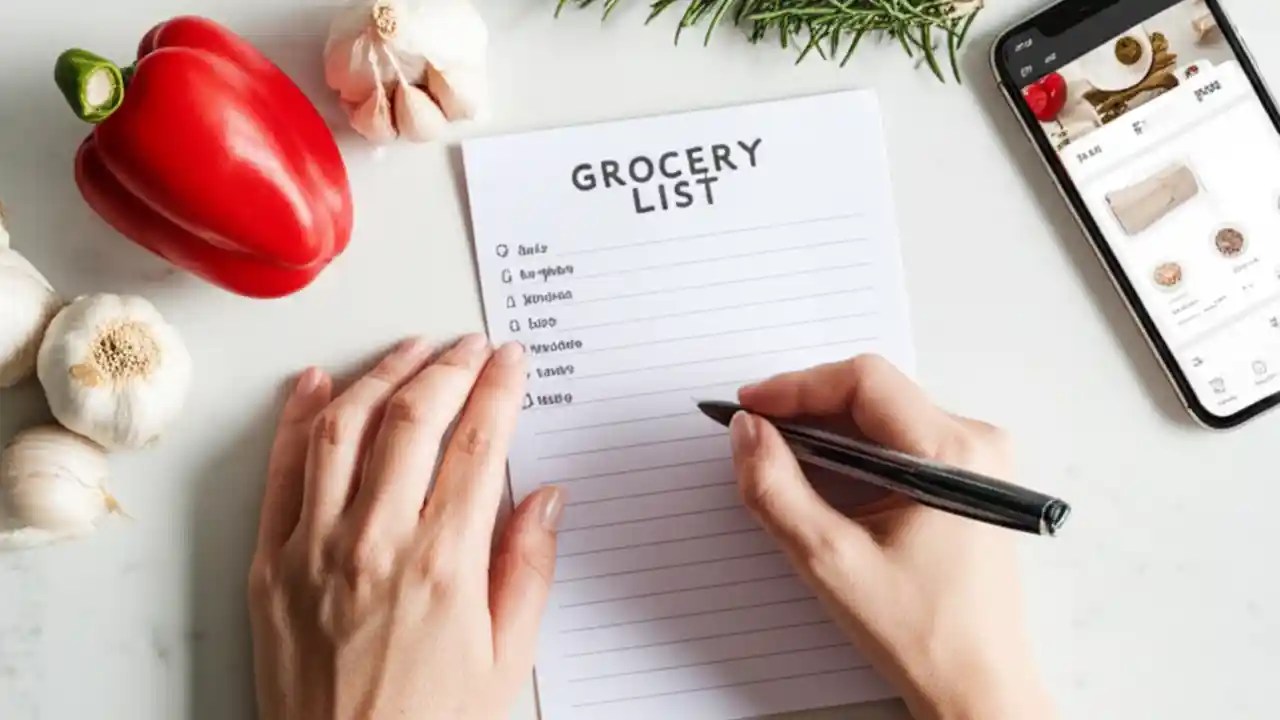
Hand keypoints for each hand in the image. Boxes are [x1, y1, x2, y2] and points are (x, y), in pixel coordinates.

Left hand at [247, 335, 562, 719]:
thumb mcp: (506, 659)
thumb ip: (529, 569)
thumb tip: (547, 498)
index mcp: (443, 565)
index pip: (479, 444)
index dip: (498, 389)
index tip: (510, 363)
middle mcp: (374, 544)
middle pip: (413, 419)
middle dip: (448, 367)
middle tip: (470, 348)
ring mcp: (313, 549)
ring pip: (344, 428)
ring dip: (380, 375)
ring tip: (410, 351)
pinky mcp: (270, 566)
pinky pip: (282, 473)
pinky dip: (297, 418)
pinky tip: (316, 384)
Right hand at [729, 356, 1053, 719]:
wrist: (977, 686)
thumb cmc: (921, 633)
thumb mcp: (829, 560)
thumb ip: (776, 488)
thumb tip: (746, 432)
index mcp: (953, 453)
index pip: (864, 381)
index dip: (797, 386)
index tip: (750, 408)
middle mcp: (976, 444)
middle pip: (874, 392)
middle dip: (807, 407)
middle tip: (755, 434)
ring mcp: (976, 461)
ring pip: (884, 415)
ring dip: (827, 430)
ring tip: (780, 458)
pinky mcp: (967, 481)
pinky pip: (900, 441)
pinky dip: (852, 451)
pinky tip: (820, 479)